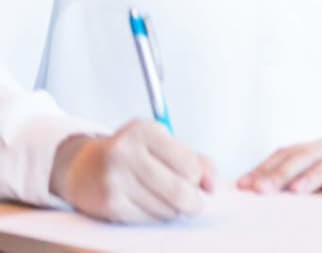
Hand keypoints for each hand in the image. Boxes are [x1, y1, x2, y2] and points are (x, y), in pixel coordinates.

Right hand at [48, 121, 215, 223]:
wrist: (81, 166)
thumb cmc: (131, 153)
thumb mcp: (163, 144)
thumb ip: (195, 159)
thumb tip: (212, 185)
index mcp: (144, 130)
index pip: (189, 164)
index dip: (200, 178)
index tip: (200, 183)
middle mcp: (126, 152)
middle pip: (179, 189)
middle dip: (194, 201)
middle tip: (195, 203)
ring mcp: (114, 179)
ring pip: (164, 207)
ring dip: (175, 210)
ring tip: (170, 201)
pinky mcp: (108, 203)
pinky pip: (147, 218)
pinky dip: (157, 216)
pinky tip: (152, 206)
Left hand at [237, 138, 321, 195]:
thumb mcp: (304, 184)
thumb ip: (280, 183)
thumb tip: (244, 187)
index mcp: (313, 149)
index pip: (286, 153)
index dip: (265, 168)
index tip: (246, 186)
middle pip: (306, 155)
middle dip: (283, 173)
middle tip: (264, 189)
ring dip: (313, 175)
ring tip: (296, 190)